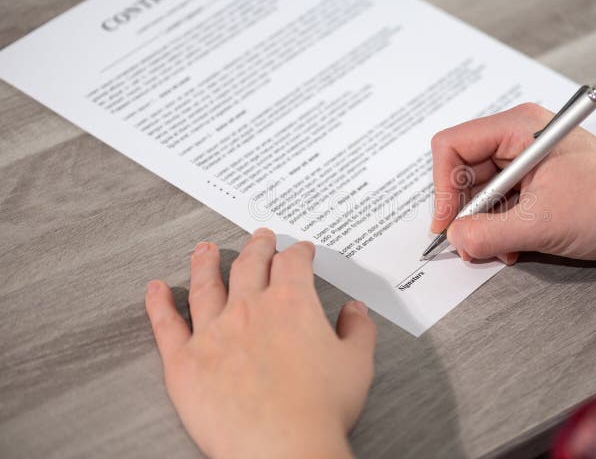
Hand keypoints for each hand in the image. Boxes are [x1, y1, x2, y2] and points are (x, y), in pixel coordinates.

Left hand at [145, 229, 375, 458]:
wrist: (283, 449)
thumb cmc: (320, 411)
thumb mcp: (356, 364)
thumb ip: (357, 330)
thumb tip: (354, 311)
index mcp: (292, 304)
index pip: (293, 264)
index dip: (298, 252)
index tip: (299, 250)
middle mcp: (250, 308)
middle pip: (250, 264)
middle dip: (257, 247)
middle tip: (259, 238)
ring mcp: (213, 332)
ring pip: (205, 285)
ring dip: (205, 262)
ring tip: (204, 250)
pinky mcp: (185, 362)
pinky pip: (166, 325)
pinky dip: (159, 303)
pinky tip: (156, 289)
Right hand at [430, 103, 595, 262]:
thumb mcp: (541, 224)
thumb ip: (489, 233)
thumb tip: (454, 239)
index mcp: (519, 127)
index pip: (453, 145)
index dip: (442, 186)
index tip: (446, 224)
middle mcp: (519, 136)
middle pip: (463, 168)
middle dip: (463, 210)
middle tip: (467, 244)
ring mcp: (527, 156)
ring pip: (480, 188)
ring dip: (483, 222)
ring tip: (500, 248)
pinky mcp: (536, 177)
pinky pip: (500, 198)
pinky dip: (499, 224)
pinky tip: (514, 244)